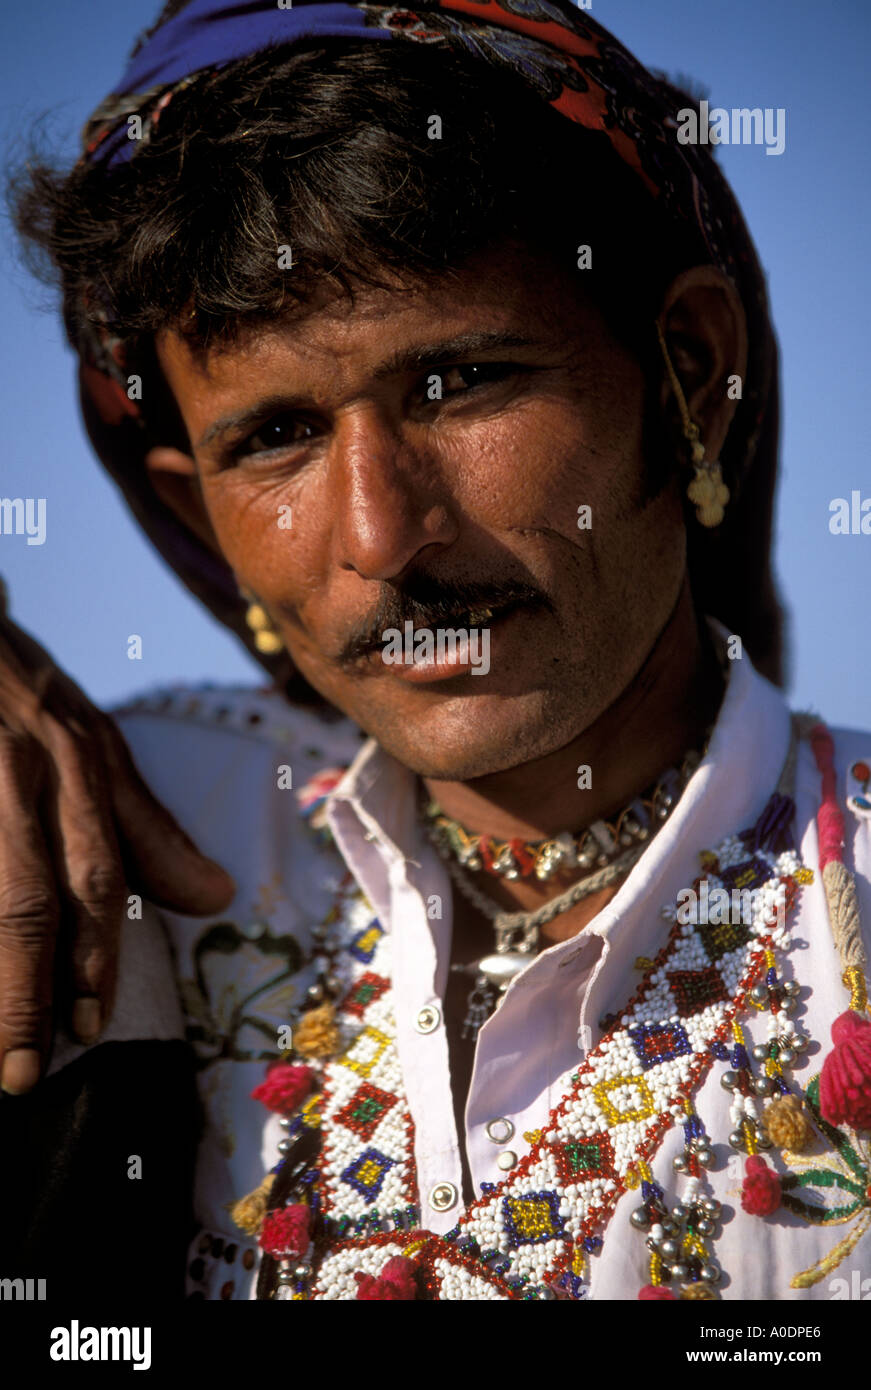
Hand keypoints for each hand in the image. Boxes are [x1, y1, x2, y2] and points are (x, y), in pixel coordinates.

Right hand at [0, 596, 235, 1093]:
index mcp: (76, 762)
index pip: (95, 873)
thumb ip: (147, 825)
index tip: (89, 1026)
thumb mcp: (95, 741)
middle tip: (26, 1072)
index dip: (93, 954)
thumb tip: (217, 897)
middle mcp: (23, 772)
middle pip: (25, 897)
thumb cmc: (28, 689)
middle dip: (27, 990)